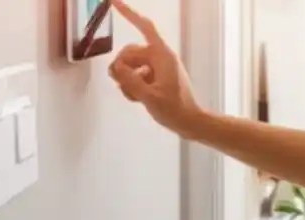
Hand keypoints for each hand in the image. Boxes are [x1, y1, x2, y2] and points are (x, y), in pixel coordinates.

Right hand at [108, 0, 203, 135]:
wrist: (191, 123)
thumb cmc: (175, 110)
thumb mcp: (149, 96)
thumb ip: (130, 80)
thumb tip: (115, 67)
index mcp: (162, 55)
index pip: (144, 27)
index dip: (129, 13)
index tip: (113, 1)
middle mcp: (160, 57)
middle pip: (130, 51)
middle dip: (121, 67)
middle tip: (120, 83)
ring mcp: (158, 67)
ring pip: (131, 65)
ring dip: (127, 80)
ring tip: (135, 97)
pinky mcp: (156, 77)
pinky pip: (136, 75)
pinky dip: (132, 85)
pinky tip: (137, 99)